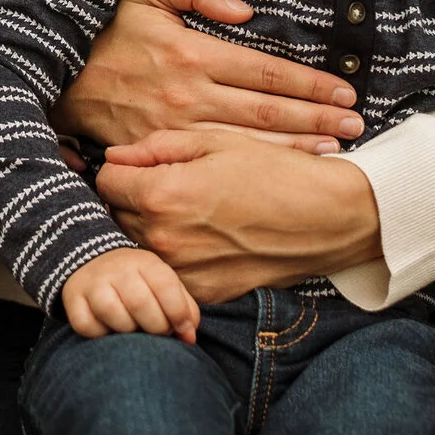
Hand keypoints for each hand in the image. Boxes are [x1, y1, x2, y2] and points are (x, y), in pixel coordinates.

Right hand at [54, 0, 363, 153]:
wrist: (57, 83)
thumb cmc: (109, 37)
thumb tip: (243, 8)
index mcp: (192, 53)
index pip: (266, 70)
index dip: (309, 82)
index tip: (344, 89)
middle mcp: (189, 94)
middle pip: (269, 110)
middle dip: (319, 116)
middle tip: (358, 123)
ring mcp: (176, 129)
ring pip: (251, 142)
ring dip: (299, 145)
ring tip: (339, 147)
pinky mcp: (164, 154)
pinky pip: (221, 162)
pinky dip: (261, 166)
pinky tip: (290, 169)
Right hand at [60, 247, 199, 340]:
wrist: (92, 261)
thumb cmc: (138, 282)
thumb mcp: (162, 283)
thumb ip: (183, 308)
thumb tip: (189, 337)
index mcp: (145, 262)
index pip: (165, 286)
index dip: (178, 313)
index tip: (183, 331)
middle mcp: (117, 269)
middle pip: (140, 303)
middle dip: (156, 327)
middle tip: (158, 334)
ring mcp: (92, 283)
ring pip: (112, 314)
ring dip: (129, 331)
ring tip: (134, 330)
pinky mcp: (73, 299)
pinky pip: (87, 326)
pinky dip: (101, 334)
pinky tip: (110, 329)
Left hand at [94, 129, 382, 302]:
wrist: (329, 218)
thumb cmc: (275, 172)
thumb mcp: (216, 142)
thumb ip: (156, 148)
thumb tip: (115, 156)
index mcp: (162, 195)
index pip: (105, 181)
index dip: (121, 169)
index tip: (140, 167)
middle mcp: (165, 239)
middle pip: (116, 216)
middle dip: (132, 200)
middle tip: (166, 187)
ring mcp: (183, 271)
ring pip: (138, 247)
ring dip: (150, 230)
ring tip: (186, 214)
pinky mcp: (204, 293)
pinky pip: (169, 273)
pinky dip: (175, 258)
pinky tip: (202, 240)